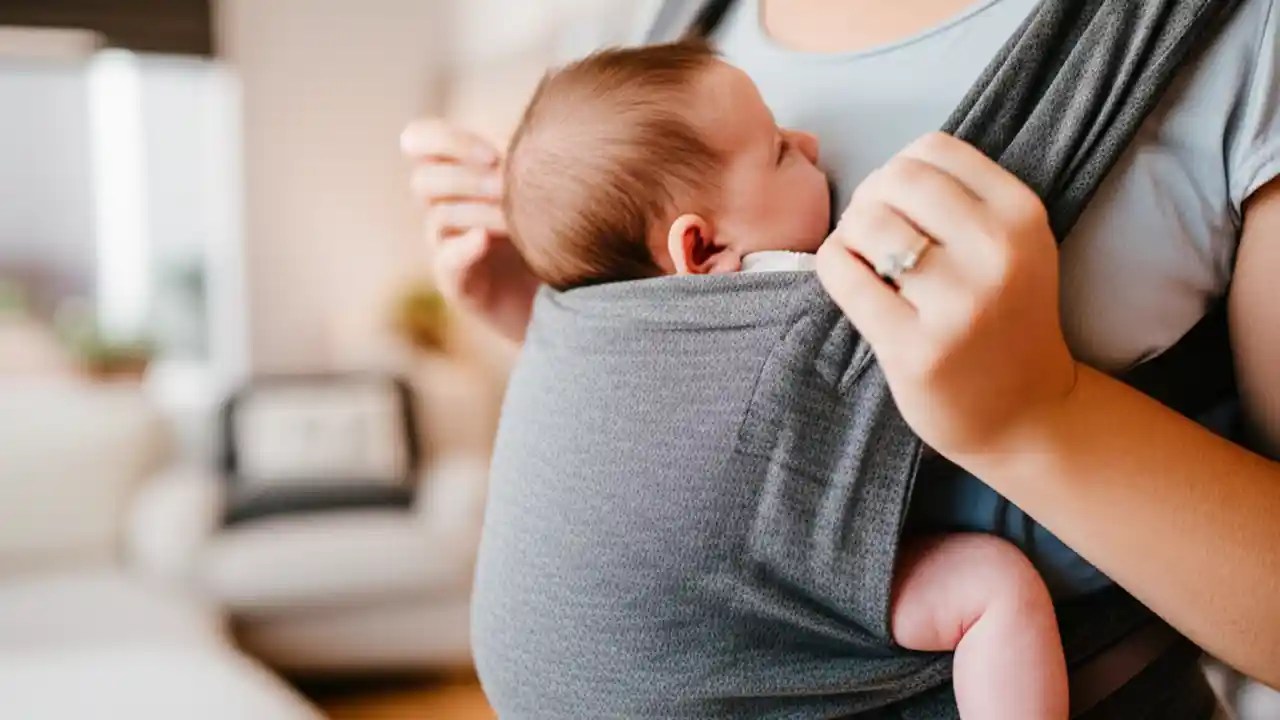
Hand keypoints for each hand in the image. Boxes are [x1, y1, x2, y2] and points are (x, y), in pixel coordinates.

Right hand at [401, 118, 538, 340]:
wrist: (565, 293)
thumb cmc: (551, 228)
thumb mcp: (540, 184)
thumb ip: (529, 150)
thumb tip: (547, 106)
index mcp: (456, 174)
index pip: (420, 141)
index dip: (447, 141)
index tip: (493, 154)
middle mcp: (443, 208)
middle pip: (424, 179)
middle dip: (467, 178)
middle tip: (508, 185)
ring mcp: (447, 247)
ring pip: (438, 216)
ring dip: (479, 210)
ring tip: (517, 217)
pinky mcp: (457, 284)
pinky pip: (446, 261)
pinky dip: (463, 247)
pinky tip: (485, 240)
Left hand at [816, 132, 1077, 458]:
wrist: (1025, 415)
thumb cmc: (1003, 320)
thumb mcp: (1011, 246)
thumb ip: (961, 201)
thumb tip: (882, 177)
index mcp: (1021, 216)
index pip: (933, 150)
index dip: (901, 171)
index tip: (901, 208)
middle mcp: (996, 253)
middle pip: (895, 179)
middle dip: (870, 200)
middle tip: (874, 237)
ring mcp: (956, 303)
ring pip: (866, 223)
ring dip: (851, 236)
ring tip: (868, 265)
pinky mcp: (913, 346)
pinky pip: (842, 273)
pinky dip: (836, 268)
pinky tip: (856, 287)